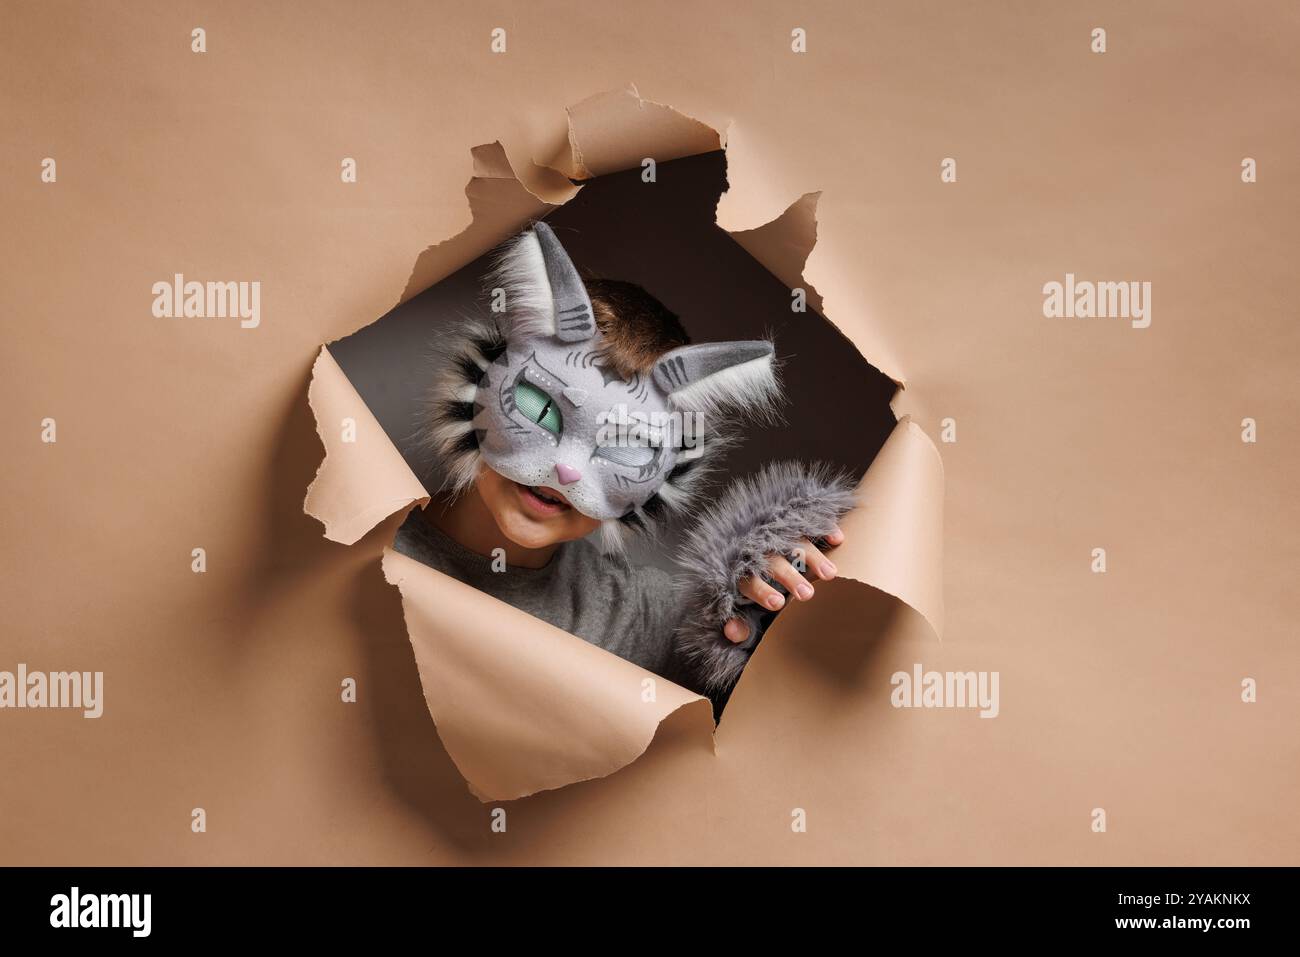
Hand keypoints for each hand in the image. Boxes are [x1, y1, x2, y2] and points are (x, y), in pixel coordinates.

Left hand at [722, 526, 845, 642]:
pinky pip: (809, 525)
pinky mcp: (793, 526)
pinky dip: (824, 529)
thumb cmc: (748, 582)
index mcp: (742, 573)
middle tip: (806, 594)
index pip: (749, 582)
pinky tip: (838, 539)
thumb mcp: (737, 602)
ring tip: (830, 574)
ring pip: (794, 543)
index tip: (778, 604)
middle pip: (773, 563)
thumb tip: (733, 633)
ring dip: (813, 557)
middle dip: (790, 577)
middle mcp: (759, 552)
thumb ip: (735, 621)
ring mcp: (777, 536)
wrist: (745, 542)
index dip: (762, 591)